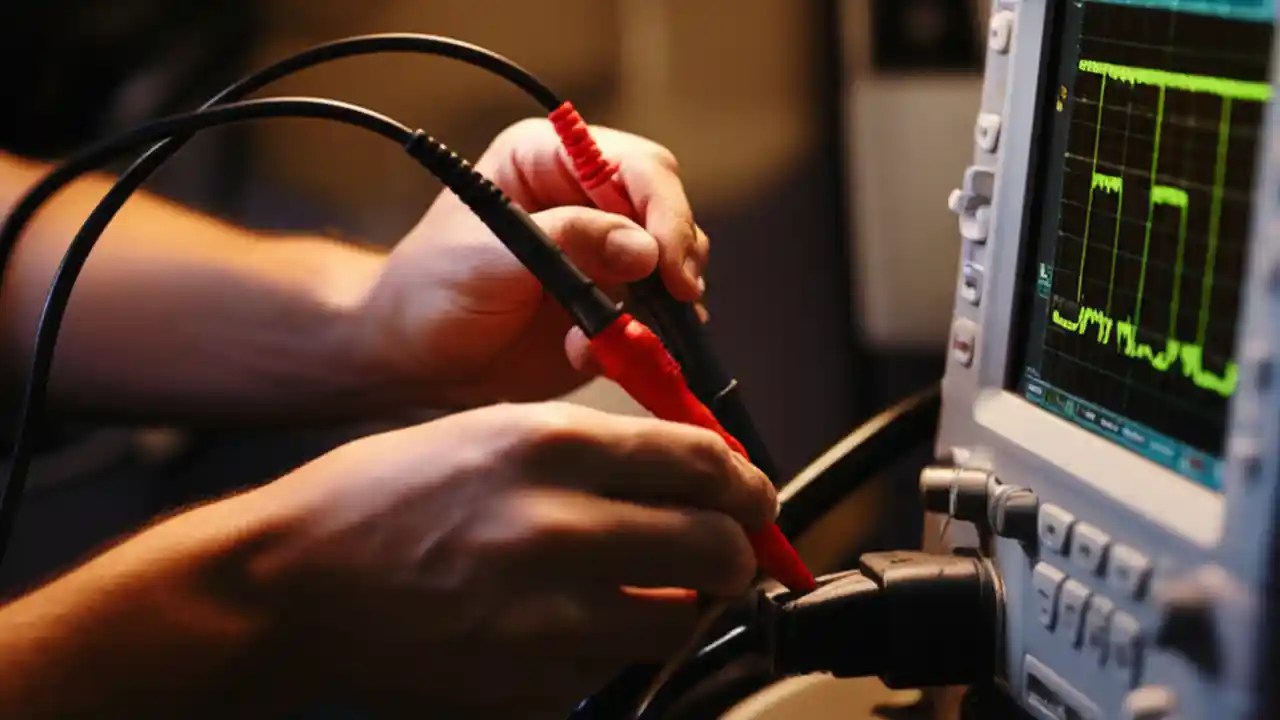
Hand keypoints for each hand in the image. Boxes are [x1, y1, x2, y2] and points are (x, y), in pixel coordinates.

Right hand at [253, 401, 774, 716]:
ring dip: (680, 604)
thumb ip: (592, 449)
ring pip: (677, 621)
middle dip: (738, 552)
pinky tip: (570, 627)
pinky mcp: (526, 685)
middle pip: (713, 549)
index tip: (754, 496)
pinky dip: (610, 650)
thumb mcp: (487, 431)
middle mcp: (556, 529)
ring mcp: (543, 619)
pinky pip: (612, 672)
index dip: (746, 482)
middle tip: (729, 551)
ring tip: (648, 588)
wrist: (295, 585)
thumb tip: (683, 472)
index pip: (700, 462)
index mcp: (546, 448)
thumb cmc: (380, 497)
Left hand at [361, 119, 710, 406]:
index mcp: (551, 160)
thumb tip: (646, 250)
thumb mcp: (488, 258)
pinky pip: (659, 318)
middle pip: (669, 211)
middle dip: (678, 256)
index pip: (637, 167)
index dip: (664, 210)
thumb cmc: (432, 292)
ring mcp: (607, 254)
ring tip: (613, 338)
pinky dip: (644, 341)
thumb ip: (566, 243)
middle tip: (679, 299)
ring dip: (663, 305)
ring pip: (676, 265)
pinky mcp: (615, 305)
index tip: (667, 263)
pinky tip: (592, 356)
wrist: (416, 361)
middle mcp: (589, 199)